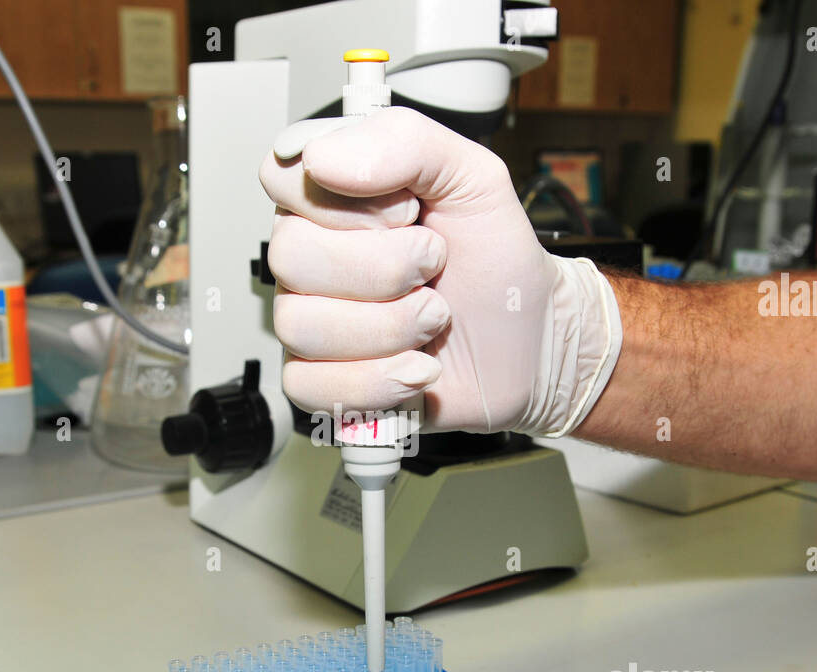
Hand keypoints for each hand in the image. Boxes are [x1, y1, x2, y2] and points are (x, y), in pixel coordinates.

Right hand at [259, 106, 621, 436]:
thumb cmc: (497, 265)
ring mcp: (311, 320)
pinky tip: (416, 367)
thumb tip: (323, 157)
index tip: (406, 211)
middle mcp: (313, 257)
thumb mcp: (475, 179)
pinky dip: (378, 381)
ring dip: (390, 328)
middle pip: (289, 256)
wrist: (530, 345)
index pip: (285, 178)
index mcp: (335, 198)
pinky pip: (309, 385)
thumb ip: (407, 141)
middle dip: (384, 269)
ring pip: (299, 325)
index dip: (348, 202)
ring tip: (433, 319)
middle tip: (432, 268)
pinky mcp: (321, 380)